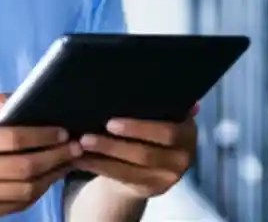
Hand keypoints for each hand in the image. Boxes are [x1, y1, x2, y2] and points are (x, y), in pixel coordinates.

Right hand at [0, 94, 83, 218]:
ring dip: (52, 176)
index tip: (64, 130)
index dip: (44, 135)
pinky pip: (16, 204)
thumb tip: (24, 98)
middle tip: (76, 146)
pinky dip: (37, 192)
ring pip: (25, 190)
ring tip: (67, 162)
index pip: (13, 139)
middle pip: (24, 166)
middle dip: (56, 156)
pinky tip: (48, 178)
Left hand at [71, 102, 198, 199]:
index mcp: (187, 132)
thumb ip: (153, 102)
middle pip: (146, 154)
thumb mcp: (158, 113)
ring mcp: (168, 177)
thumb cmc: (151, 125)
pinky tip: (80, 159)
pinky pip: (121, 179)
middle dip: (113, 145)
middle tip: (86, 136)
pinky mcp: (152, 189)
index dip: (139, 128)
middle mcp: (183, 157)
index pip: (167, 132)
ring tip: (80, 145)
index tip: (110, 122)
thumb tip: (134, 78)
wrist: (156, 157)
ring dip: (102, 157)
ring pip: (131, 169)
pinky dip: (98, 168)